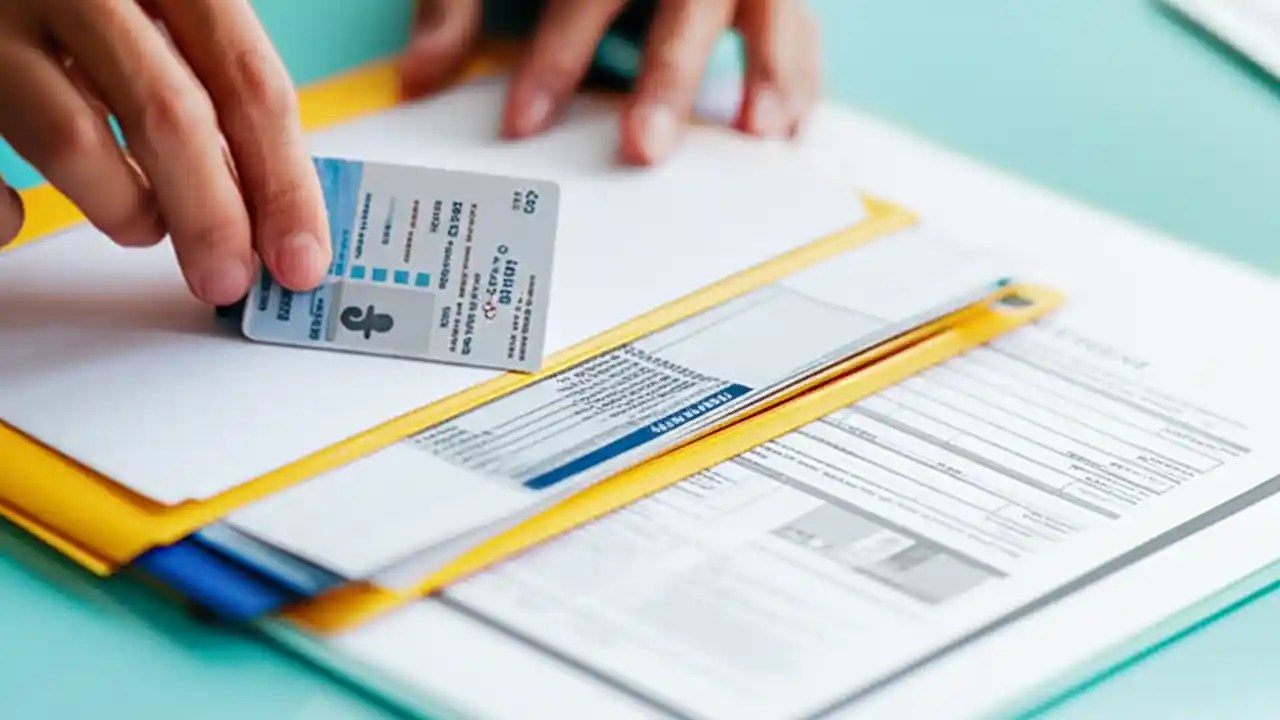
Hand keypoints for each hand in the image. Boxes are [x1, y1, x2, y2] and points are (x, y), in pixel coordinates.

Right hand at [0, 0, 330, 304]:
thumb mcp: (160, 7)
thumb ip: (211, 77)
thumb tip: (267, 197)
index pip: (247, 79)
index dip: (284, 181)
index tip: (301, 257)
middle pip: (168, 113)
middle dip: (211, 217)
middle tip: (227, 276)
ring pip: (71, 140)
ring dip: (125, 208)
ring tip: (143, 224)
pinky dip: (8, 213)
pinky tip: (22, 214)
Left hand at [401, 0, 820, 165]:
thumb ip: (455, 5)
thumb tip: (416, 80)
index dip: (555, 56)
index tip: (522, 124)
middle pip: (690, 0)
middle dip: (666, 74)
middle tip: (643, 150)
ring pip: (772, 7)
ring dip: (772, 67)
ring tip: (763, 133)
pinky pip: (801, 27)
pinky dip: (801, 75)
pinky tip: (791, 130)